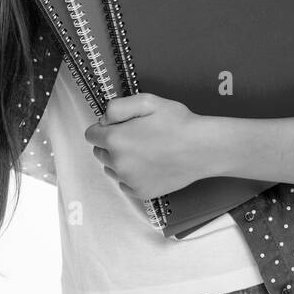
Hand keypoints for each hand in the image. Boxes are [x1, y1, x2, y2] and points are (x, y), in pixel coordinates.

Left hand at [83, 93, 212, 200]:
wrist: (202, 149)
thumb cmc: (178, 123)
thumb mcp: (147, 101)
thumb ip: (117, 107)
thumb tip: (104, 120)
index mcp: (115, 139)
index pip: (91, 134)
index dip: (104, 127)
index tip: (119, 125)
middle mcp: (118, 163)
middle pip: (99, 152)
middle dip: (111, 143)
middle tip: (135, 136)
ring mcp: (129, 180)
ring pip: (110, 169)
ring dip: (119, 160)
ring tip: (143, 150)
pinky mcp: (140, 192)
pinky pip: (124, 183)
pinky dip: (131, 175)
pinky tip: (148, 165)